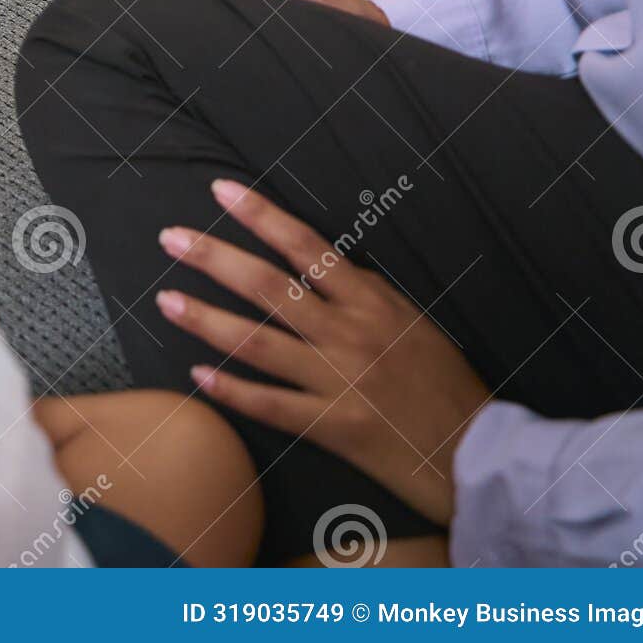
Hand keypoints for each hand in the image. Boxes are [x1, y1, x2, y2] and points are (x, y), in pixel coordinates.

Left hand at [157, 181, 490, 526]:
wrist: (476, 452)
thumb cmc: (445, 382)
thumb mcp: (411, 319)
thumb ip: (362, 292)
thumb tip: (322, 264)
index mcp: (369, 298)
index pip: (305, 244)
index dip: (260, 214)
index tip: (221, 190)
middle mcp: (348, 332)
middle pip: (268, 286)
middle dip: (214, 258)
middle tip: (171, 237)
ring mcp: (337, 380)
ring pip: (258, 343)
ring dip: (207, 320)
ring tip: (166, 300)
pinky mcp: (332, 427)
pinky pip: (271, 405)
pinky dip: (232, 390)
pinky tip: (197, 374)